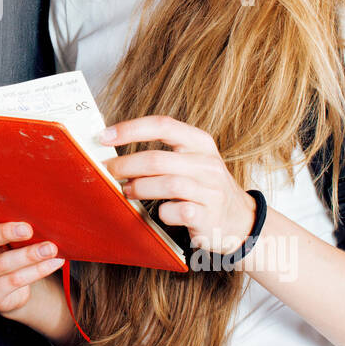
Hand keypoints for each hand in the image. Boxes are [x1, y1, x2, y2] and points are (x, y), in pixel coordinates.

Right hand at [0, 203, 64, 316]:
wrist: (9, 291)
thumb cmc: (6, 253)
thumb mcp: (2, 239)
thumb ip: (5, 225)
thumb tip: (34, 212)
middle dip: (6, 232)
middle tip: (28, 229)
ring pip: (1, 263)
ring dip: (29, 255)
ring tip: (50, 249)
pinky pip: (14, 280)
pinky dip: (36, 271)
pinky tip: (52, 263)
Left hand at [101, 116, 256, 255]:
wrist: (240, 220)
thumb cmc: (204, 187)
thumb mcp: (192, 160)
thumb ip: (162, 152)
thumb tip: (115, 145)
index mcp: (201, 142)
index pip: (163, 125)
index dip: (131, 128)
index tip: (104, 135)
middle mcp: (208, 163)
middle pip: (157, 159)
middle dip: (126, 165)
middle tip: (109, 170)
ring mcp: (210, 191)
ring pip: (166, 184)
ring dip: (139, 188)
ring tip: (127, 190)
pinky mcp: (208, 216)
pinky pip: (175, 212)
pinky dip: (161, 212)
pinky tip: (160, 211)